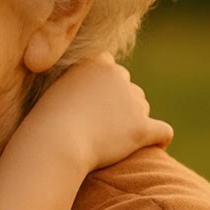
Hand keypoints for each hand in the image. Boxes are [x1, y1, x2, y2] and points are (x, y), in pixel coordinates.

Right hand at [26, 53, 172, 170]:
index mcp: (98, 63)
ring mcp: (132, 102)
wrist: (53, 143)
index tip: (92, 104)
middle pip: (130, 89)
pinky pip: (163, 131)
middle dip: (121, 105)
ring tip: (111, 140)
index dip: (104, 87)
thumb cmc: (46, 122)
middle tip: (100, 126)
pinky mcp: (141, 127)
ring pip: (143, 109)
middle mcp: (118, 76)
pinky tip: (155, 146)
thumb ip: (77, 85)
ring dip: (133, 122)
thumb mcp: (56, 91)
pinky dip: (159, 139)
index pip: (111, 69)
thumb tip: (93, 95)